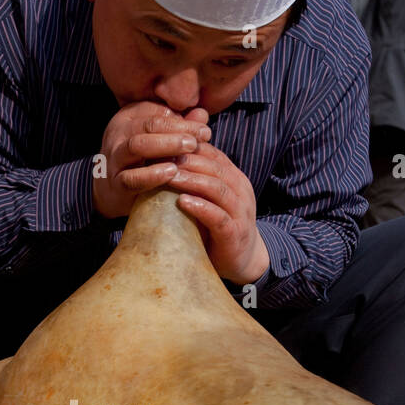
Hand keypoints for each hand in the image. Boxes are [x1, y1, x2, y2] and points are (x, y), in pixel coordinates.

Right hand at [92, 102, 211, 218]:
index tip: (204, 130)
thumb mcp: (160, 140)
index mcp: (129, 117)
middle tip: (199, 138)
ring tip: (189, 149)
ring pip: (136, 145)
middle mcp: (118, 133)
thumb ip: (179, 127)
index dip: (182, 120)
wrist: (113, 191)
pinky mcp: (115, 183)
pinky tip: (172, 172)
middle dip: (177, 129)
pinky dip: (151, 175)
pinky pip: (131, 177)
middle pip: (147, 124)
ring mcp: (114, 158)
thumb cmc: (142, 161)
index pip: (157, 112)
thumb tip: (202, 115)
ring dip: (165, 145)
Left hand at [164, 141, 269, 284]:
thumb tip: (162, 160)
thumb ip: (195, 181)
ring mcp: (240, 212)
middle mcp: (240, 191)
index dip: (188, 147)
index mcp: (233, 178)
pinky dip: (200, 207)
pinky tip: (182, 202)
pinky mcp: (235, 233)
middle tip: (161, 157)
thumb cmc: (218, 226)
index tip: (163, 143)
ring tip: (169, 177)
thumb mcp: (209, 198)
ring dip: (191, 181)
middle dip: (187, 161)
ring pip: (216, 188)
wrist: (243, 260)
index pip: (212, 154)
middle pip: (214, 167)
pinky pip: (218, 216)